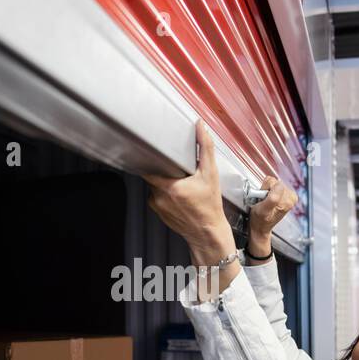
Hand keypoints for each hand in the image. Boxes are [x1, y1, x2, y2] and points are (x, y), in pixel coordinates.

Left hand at [141, 120, 233, 257]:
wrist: (208, 232)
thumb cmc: (210, 207)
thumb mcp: (210, 174)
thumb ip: (205, 148)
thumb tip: (200, 127)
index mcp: (170, 187)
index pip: (147, 167)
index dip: (149, 157)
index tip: (154, 151)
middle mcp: (159, 198)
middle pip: (151, 175)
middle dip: (162, 169)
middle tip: (176, 168)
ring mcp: (156, 206)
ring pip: (153, 185)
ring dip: (163, 181)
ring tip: (179, 182)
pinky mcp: (158, 213)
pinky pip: (156, 197)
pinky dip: (164, 193)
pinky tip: (178, 194)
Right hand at [247, 174, 295, 256]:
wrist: (262, 226)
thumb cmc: (261, 220)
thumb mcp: (263, 210)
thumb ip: (272, 198)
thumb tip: (279, 186)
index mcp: (287, 201)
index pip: (274, 182)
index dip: (264, 188)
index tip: (262, 198)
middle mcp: (291, 198)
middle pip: (274, 182)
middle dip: (266, 190)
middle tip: (263, 201)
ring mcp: (289, 196)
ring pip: (274, 183)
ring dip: (267, 191)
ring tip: (265, 201)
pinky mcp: (286, 194)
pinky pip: (274, 185)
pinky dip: (269, 191)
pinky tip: (268, 199)